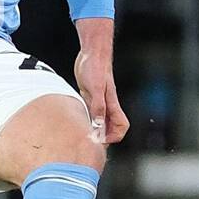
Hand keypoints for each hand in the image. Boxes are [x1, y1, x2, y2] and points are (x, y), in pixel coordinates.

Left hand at [74, 22, 129, 144]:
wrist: (92, 53)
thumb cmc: (95, 68)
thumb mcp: (95, 88)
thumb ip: (98, 106)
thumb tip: (98, 126)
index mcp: (112, 104)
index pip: (121, 126)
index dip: (114, 136)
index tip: (100, 141)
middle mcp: (107, 105)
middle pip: (111, 127)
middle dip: (104, 138)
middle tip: (90, 144)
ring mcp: (99, 101)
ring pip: (101, 121)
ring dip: (95, 131)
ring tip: (83, 138)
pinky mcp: (90, 96)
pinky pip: (91, 113)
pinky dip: (87, 120)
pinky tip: (78, 123)